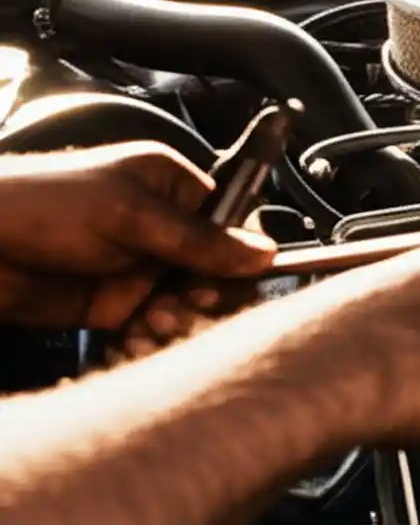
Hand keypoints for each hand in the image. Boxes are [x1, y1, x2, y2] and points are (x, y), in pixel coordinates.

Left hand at [0, 141, 276, 328]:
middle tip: (185, 305)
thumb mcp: (129, 215)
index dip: (235, 261)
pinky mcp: (117, 307)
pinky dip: (150, 342)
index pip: (232, 227)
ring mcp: (140, 270)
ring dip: (177, 324)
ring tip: (152, 324)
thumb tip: (264, 252)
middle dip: (206, 298)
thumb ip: (199, 239)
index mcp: (173, 189)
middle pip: (217, 275)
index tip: (224, 282)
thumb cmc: (41, 204)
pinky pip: (155, 331)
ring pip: (189, 308)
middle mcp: (163, 231)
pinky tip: (133, 341)